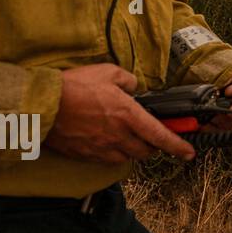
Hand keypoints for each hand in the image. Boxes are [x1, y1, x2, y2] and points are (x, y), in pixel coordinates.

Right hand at [46, 63, 194, 162]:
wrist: (42, 105)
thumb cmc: (74, 86)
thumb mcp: (108, 72)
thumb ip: (128, 81)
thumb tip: (135, 88)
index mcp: (128, 115)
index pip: (160, 135)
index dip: (178, 145)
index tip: (189, 152)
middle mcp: (118, 135)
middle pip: (146, 151)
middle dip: (154, 146)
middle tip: (152, 137)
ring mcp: (101, 148)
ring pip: (127, 157)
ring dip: (133, 150)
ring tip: (129, 137)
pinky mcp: (86, 155)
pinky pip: (108, 160)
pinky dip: (114, 153)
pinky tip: (109, 142)